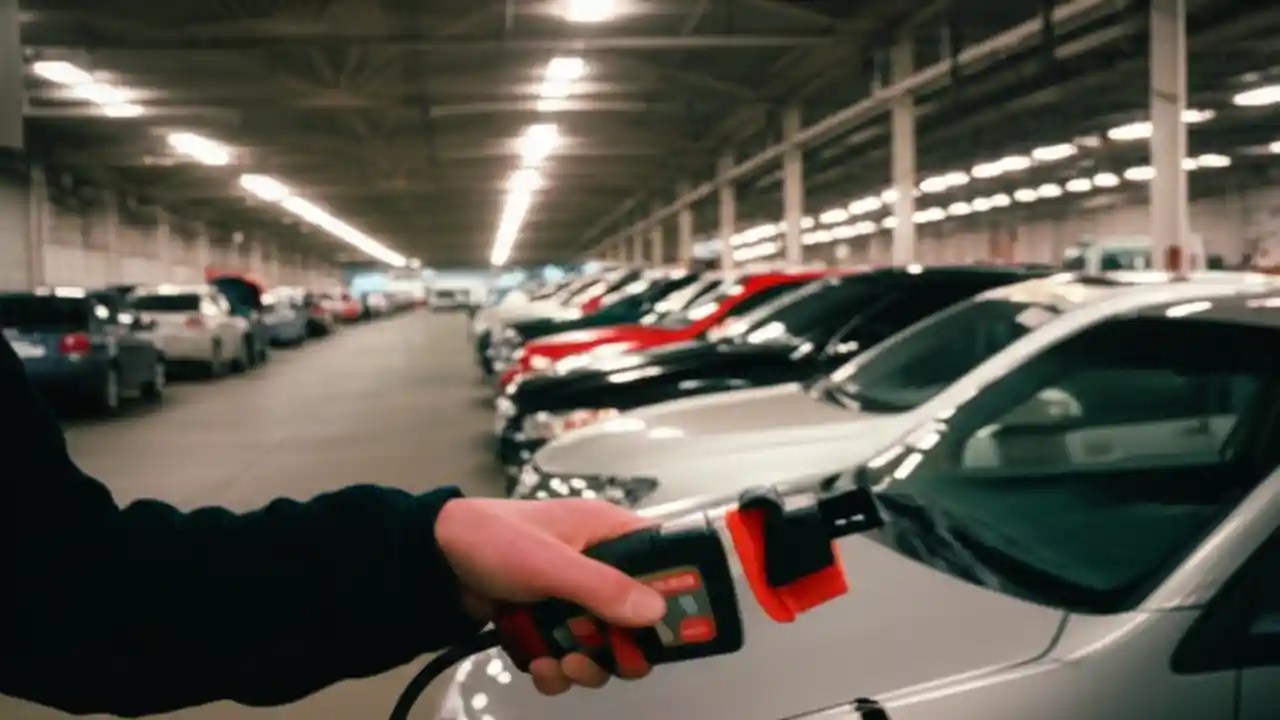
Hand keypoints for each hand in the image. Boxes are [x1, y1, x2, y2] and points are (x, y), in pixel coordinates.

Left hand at [435, 498, 667, 693]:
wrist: (430, 562)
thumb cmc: (494, 542)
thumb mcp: (550, 563)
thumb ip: (603, 588)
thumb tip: (656, 612)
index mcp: (608, 533)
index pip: (664, 558)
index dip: (677, 591)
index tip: (677, 627)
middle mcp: (598, 565)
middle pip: (636, 616)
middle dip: (622, 645)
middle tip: (609, 658)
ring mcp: (571, 598)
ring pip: (603, 644)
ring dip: (586, 664)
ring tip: (561, 661)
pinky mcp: (546, 624)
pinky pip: (569, 657)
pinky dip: (556, 668)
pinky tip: (538, 665)